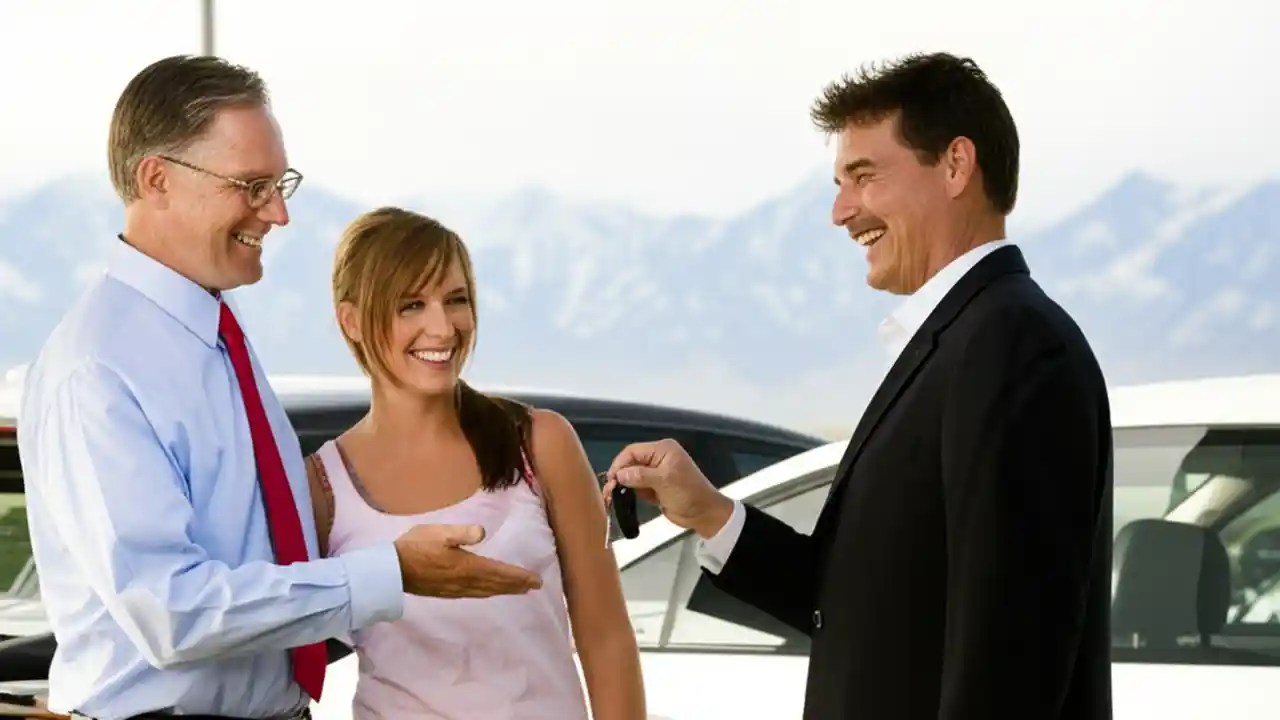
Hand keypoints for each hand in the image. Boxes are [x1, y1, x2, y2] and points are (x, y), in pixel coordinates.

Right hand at [393, 524, 542, 597]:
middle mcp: (466, 581)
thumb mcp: (439, 533)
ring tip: (519, 589)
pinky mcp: (448, 592)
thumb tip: (482, 532)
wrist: (392, 570)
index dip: (519, 576)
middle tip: (534, 586)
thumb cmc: (415, 546)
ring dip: (504, 590)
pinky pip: (475, 594)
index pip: (500, 572)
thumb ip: (462, 533)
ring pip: (487, 591)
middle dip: (516, 585)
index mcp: (467, 566)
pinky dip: (488, 592)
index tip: (536, 580)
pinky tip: (489, 591)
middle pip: (497, 584)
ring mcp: (456, 589)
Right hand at [603, 438, 733, 538]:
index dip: (620, 464)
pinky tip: (623, 500)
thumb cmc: (688, 493)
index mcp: (662, 450)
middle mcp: (658, 458)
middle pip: (631, 463)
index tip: (611, 479)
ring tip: (612, 498)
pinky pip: (638, 487)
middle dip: (619, 476)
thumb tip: (619, 475)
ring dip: (623, 486)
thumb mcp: (665, 481)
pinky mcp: (655, 487)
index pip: (633, 451)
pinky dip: (632, 493)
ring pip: (632, 476)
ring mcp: (656, 473)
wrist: (704, 514)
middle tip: (609, 492)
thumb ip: (640, 475)